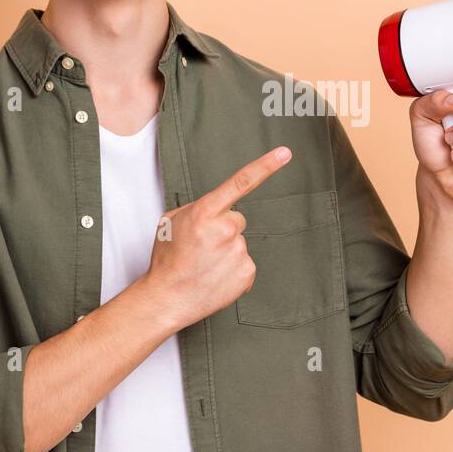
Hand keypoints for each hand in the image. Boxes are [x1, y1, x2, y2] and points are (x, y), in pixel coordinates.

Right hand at [143, 145, 291, 328]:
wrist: (167, 298)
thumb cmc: (168, 259)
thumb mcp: (171, 221)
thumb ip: (198, 207)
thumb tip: (216, 208)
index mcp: (205, 212)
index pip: (240, 182)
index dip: (265, 165)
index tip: (285, 153)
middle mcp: (226, 229)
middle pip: (237, 219)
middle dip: (223, 229)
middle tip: (202, 247)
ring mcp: (238, 252)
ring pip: (239, 242)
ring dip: (226, 250)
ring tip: (205, 264)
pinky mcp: (247, 272)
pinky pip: (244, 263)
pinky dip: (232, 269)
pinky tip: (215, 275)